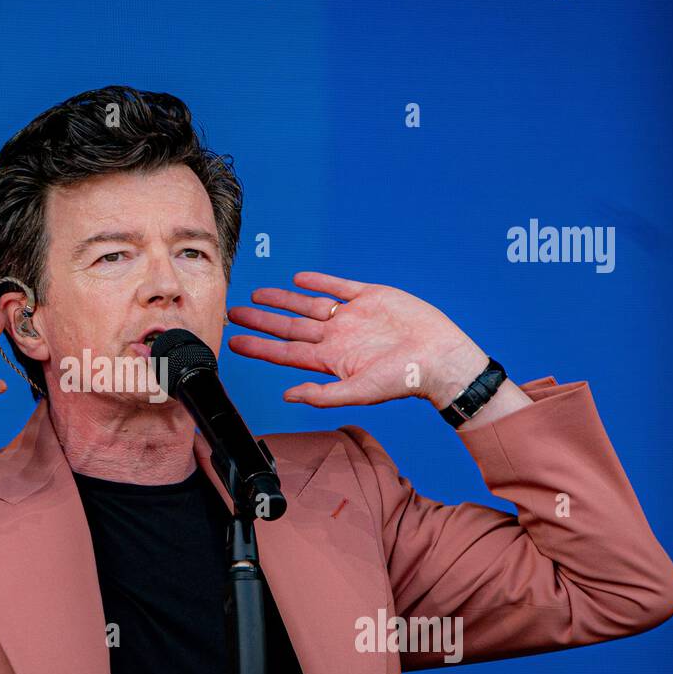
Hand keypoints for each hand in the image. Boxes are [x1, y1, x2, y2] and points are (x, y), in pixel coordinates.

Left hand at [227, 272, 488, 408]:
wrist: (440, 357)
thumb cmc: (403, 381)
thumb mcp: (359, 392)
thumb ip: (322, 394)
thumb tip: (287, 395)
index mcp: (330, 360)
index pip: (285, 353)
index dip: (258, 347)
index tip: (233, 342)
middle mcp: (336, 337)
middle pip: (289, 327)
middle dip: (261, 321)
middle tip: (233, 314)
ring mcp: (351, 317)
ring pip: (308, 305)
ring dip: (283, 299)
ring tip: (257, 295)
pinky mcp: (370, 297)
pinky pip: (338, 286)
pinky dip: (319, 281)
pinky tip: (299, 278)